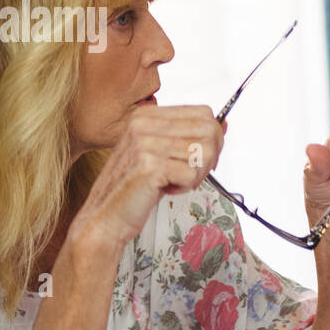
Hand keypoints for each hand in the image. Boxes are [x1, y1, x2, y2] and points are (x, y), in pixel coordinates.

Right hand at [75, 105, 227, 250]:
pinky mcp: (149, 165)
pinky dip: (184, 188)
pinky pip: (191, 174)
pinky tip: (162, 190)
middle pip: (209, 131)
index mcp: (146, 115)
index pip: (203, 113)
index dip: (212, 138)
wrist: (106, 217)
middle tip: (187, 174)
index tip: (199, 158)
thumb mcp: (164, 154)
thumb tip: (224, 123)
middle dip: (208, 158)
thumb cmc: (136, 187)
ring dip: (195, 175)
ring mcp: (145, 143)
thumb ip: (190, 136)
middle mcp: (143, 124)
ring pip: (204, 153)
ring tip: (171, 182)